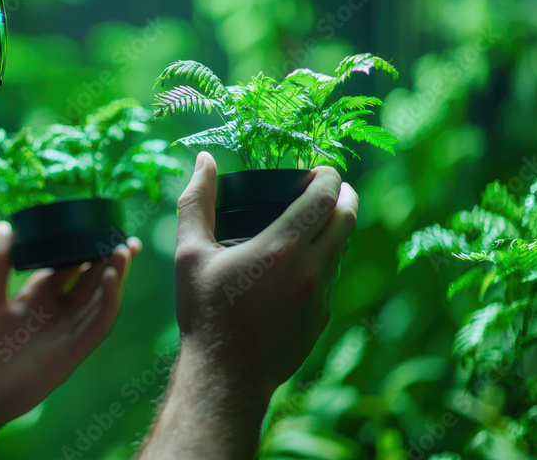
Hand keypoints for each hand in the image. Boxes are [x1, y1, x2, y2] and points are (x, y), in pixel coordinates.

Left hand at [0, 221, 138, 459]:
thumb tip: (6, 225)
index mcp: (37, 296)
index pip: (69, 267)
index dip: (84, 249)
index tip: (98, 227)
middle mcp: (57, 312)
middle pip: (91, 280)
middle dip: (110, 260)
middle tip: (127, 239)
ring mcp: (67, 332)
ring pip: (100, 300)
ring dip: (115, 277)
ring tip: (123, 252)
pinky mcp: (73, 352)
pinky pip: (97, 325)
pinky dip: (108, 302)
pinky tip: (110, 280)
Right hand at [138, 152, 357, 459]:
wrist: (225, 376)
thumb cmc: (204, 312)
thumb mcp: (189, 253)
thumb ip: (197, 202)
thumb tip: (204, 161)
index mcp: (281, 247)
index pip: (325, 197)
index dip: (328, 176)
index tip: (320, 170)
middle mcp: (311, 269)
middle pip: (347, 218)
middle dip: (344, 195)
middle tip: (327, 187)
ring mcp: (321, 297)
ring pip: (341, 250)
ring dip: (332, 230)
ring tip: (307, 225)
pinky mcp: (321, 319)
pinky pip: (329, 279)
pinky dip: (321, 262)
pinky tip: (293, 267)